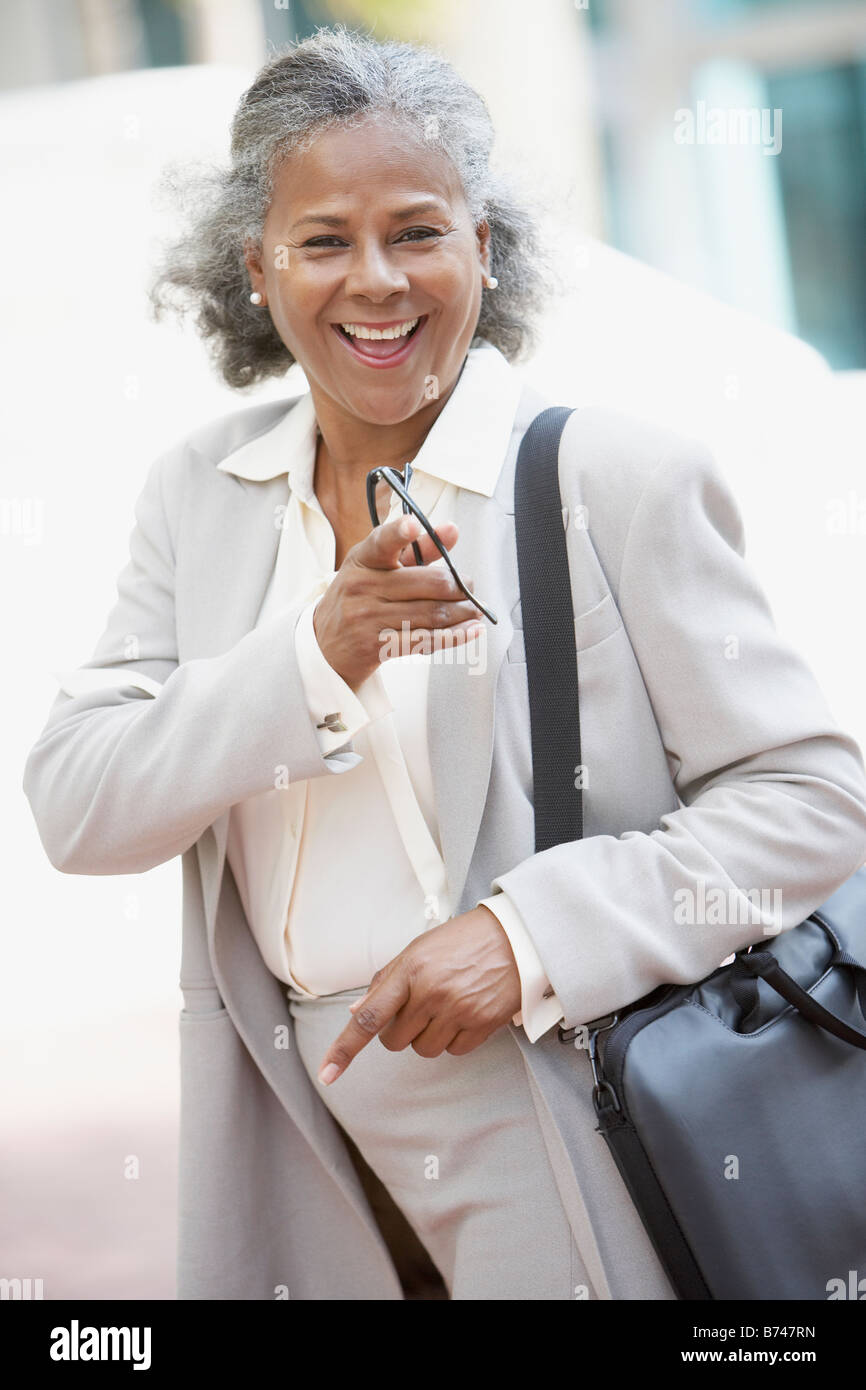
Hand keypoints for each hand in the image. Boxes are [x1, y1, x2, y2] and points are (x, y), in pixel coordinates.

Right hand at [312, 514, 481, 690]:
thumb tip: (452, 530)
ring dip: (462, 613)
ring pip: (432, 613)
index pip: (381, 542)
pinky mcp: (377, 646)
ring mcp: (368, 618)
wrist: (326, 646)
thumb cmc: (359, 599)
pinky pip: (425, 640)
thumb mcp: (378, 568)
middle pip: (428, 583)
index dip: (399, 532)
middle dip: (459, 586)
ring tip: (474, 611)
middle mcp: (363, 586)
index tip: (413, 525)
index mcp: (363, 559)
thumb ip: (418, 548)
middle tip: (470, 587)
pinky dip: (454, 636)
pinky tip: (470, 630)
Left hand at [316, 905, 521, 1084]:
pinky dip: (455, 1039)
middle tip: (419, 1006)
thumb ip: (386, 980)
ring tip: (447, 1005)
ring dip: (428, 1035)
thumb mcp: (419, 949)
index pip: (369, 1017)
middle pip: (395, 1041)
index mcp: (410, 969)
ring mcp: (458, 1010)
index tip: (327, 1074)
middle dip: (400, 1030)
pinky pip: (454, 1051)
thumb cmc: (461, 940)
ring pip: (424, 1050)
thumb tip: (355, 1011)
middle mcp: (431, 992)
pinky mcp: (483, 1024)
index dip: (344, 1048)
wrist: (515, 936)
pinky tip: (466, 1012)